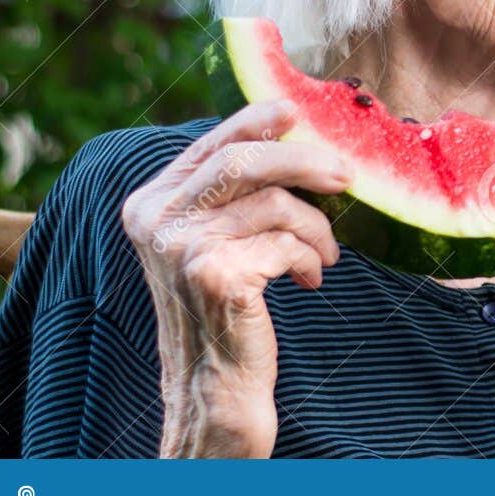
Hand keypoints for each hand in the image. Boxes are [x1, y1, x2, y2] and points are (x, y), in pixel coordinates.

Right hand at [120, 100, 351, 457]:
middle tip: (346, 176)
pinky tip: (309, 280)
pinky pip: (286, 243)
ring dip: (316, 228)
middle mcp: (155, 220)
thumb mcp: (213, 240)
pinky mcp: (214, 273)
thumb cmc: (225, 306)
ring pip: (274, 203)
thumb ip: (228, 192)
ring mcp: (181, 246)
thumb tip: (288, 132)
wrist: (215, 384)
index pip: (209, 144)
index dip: (256, 121)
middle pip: (242, 161)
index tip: (296, 111)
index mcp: (149, 203)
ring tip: (325, 255)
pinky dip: (310, 258)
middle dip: (304, 162)